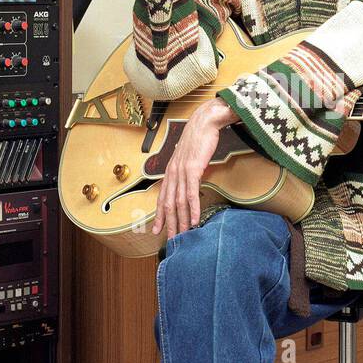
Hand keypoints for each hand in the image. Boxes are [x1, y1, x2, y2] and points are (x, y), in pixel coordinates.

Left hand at [151, 98, 236, 239]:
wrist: (204, 122)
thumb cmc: (198, 138)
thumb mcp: (188, 158)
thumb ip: (187, 172)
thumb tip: (190, 184)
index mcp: (170, 171)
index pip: (162, 198)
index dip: (159, 216)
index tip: (157, 230)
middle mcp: (172, 173)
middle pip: (168, 204)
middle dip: (169, 224)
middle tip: (171, 240)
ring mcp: (181, 172)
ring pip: (178, 202)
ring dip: (181, 220)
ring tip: (184, 234)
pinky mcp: (193, 169)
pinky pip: (192, 193)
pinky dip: (193, 209)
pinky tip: (195, 220)